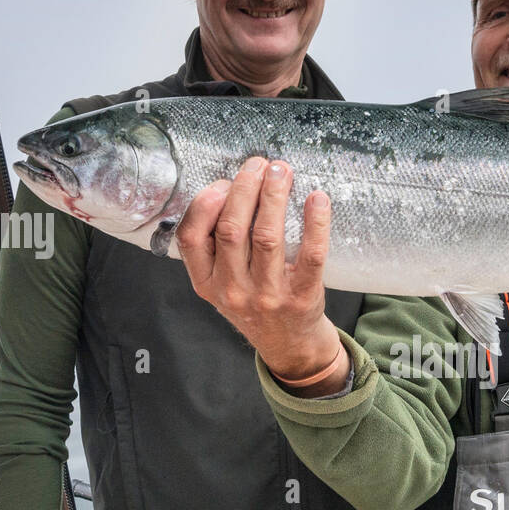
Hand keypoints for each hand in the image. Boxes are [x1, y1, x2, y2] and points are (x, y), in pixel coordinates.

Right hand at [177, 157, 348, 393]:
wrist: (289, 346)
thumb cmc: (254, 302)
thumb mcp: (221, 283)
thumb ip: (215, 247)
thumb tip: (230, 186)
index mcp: (206, 283)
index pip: (191, 237)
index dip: (206, 202)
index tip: (224, 180)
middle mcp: (233, 290)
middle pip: (231, 228)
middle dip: (244, 187)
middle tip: (260, 163)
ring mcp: (268, 296)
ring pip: (267, 235)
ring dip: (274, 195)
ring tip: (282, 170)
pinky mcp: (302, 297)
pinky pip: (311, 254)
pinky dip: (315, 222)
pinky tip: (317, 198)